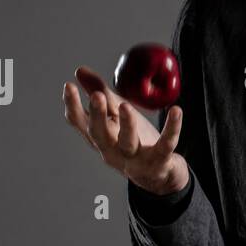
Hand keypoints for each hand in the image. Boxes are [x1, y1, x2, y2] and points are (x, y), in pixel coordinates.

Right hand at [62, 66, 189, 195]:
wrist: (159, 175)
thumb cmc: (134, 141)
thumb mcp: (116, 116)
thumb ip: (99, 93)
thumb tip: (79, 71)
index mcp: (100, 138)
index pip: (80, 123)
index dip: (73, 105)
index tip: (69, 85)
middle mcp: (112, 151)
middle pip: (99, 135)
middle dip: (97, 116)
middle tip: (96, 96)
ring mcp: (134, 159)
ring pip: (128, 143)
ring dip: (127, 125)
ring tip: (126, 106)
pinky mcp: (158, 161)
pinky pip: (166, 144)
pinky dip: (172, 128)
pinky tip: (176, 111)